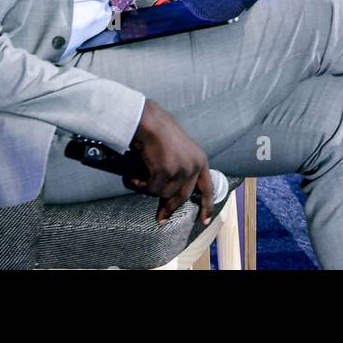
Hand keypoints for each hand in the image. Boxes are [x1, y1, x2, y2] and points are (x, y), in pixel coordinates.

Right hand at [130, 98, 212, 224]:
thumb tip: (172, 191)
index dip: (206, 205)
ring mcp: (181, 169)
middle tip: (161, 219)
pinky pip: (150, 189)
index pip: (208, 187)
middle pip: (183, 197)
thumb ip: (182, 168)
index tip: (204, 220)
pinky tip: (134, 177)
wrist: (149, 121)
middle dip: (170, 208)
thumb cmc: (161, 131)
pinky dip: (140, 185)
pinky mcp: (166, 171)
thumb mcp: (180, 151)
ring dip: (150, 189)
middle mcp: (194, 165)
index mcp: (200, 160)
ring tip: (139, 178)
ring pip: (164, 193)